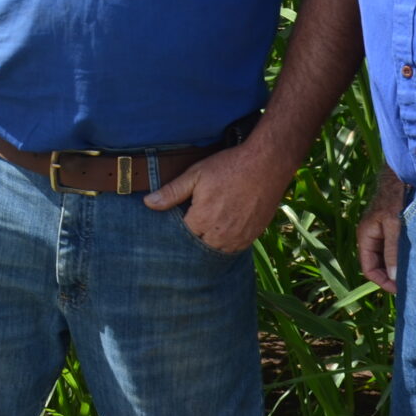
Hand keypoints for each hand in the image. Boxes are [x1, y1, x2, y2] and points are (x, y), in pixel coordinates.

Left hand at [144, 140, 297, 254]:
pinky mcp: (252, 236)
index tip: (174, 223)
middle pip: (198, 248)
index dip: (176, 231)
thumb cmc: (229, 167)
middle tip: (191, 225)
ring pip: (216, 251)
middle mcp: (220, 235)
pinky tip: (221, 231)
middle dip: (191, 240)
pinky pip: (234, 249)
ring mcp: (238, 238)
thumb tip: (148, 203)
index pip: (180, 237)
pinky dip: (226, 243)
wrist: (267, 164)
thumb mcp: (196, 174)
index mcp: (202, 220)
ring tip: (205, 229)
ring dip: (209, 243)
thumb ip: (172, 192)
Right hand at [356, 168, 405, 293]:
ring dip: (400, 266)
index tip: (402, 288)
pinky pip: (398, 247)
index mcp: (366, 235)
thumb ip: (392, 251)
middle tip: (411, 283)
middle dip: (392, 275)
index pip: (368, 268)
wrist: (406, 173)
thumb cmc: (397, 197)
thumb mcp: (394, 226)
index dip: (383, 281)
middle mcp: (373, 235)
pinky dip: (406, 255)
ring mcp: (384, 231)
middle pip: (379, 264)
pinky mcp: (396, 226)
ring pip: (389, 256)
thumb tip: (394, 278)